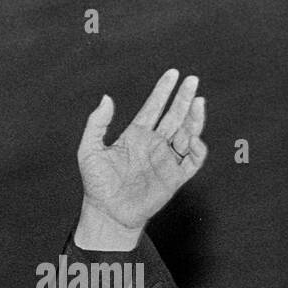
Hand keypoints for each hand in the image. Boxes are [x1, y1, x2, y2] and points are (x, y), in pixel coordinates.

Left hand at [76, 69, 207, 248]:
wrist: (107, 213)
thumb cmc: (96, 184)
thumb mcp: (89, 151)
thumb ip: (96, 124)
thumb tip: (106, 98)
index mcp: (135, 135)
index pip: (153, 108)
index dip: (163, 91)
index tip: (172, 74)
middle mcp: (153, 144)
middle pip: (174, 115)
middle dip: (184, 98)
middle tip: (192, 80)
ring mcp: (165, 159)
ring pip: (187, 133)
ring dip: (194, 118)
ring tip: (197, 102)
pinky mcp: (175, 177)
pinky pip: (193, 159)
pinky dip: (197, 148)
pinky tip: (192, 138)